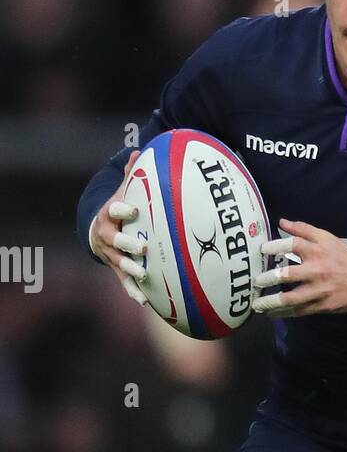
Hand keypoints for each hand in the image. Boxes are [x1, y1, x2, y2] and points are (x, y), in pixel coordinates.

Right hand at [88, 151, 148, 305]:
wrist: (96, 231)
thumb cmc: (119, 208)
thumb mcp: (122, 190)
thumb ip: (131, 174)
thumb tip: (140, 150)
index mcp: (109, 214)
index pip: (113, 210)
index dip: (121, 210)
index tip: (132, 210)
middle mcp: (106, 236)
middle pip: (115, 240)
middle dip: (127, 244)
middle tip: (143, 247)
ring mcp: (109, 255)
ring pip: (118, 263)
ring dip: (131, 269)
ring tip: (144, 274)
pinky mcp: (115, 270)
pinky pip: (124, 282)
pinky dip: (133, 291)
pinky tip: (145, 300)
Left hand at [251, 218, 346, 318]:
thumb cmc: (344, 257)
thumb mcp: (327, 238)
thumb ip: (303, 229)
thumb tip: (282, 222)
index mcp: (317, 251)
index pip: (292, 245)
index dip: (275, 246)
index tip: (262, 250)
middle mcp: (316, 270)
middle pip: (287, 275)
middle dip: (268, 278)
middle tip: (256, 281)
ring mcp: (319, 290)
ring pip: (291, 298)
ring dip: (271, 302)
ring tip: (257, 305)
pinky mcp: (322, 305)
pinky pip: (300, 311)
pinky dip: (285, 313)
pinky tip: (273, 314)